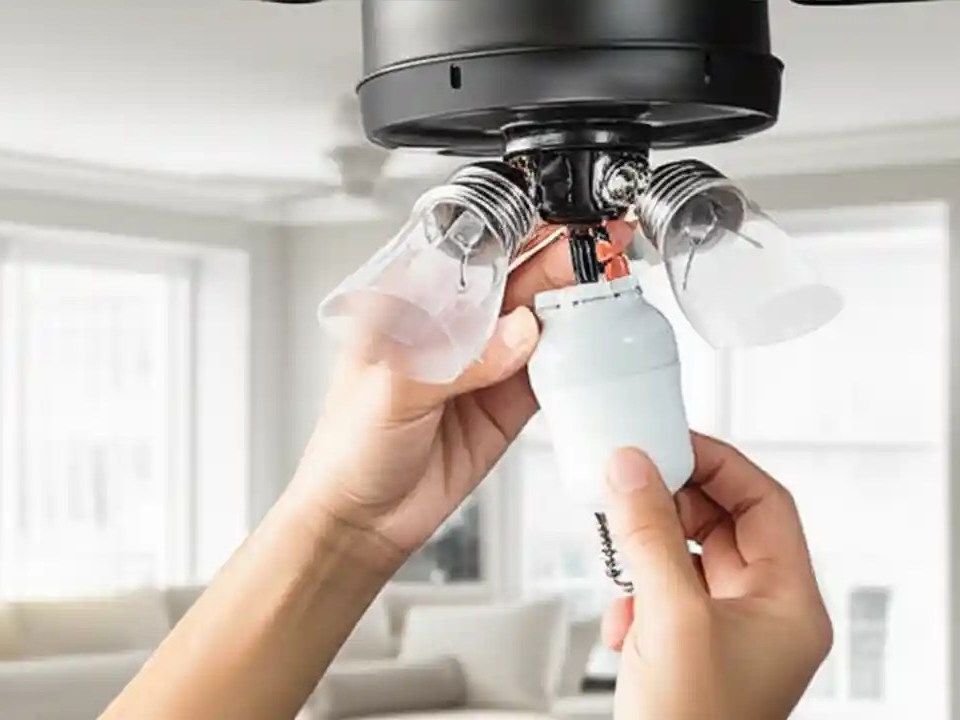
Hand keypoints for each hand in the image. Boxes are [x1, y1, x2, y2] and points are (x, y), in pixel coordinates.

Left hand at [291, 220, 634, 572]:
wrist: (363, 521)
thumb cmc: (348, 449)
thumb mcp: (391, 392)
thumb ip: (458, 360)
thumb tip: (520, 333)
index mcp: (414, 304)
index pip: (471, 254)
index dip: (515, 232)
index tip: (555, 222)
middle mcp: (454, 327)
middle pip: (517, 278)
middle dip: (562, 256)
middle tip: (603, 243)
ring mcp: (486, 363)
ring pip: (541, 318)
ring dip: (577, 299)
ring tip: (611, 281)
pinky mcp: (509, 401)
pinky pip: (553, 369)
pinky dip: (579, 354)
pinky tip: (599, 337)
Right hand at [601, 436, 833, 719]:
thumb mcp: (671, 620)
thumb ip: (650, 536)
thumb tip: (633, 469)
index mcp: (790, 604)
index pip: (766, 504)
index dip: (719, 466)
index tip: (670, 443)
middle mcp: (767, 616)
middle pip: (724, 528)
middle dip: (670, 512)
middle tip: (630, 489)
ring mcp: (730, 637)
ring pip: (688, 563)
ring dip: (646, 560)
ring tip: (620, 565)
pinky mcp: (694, 655)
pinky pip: (667, 600)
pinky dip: (638, 602)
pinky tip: (622, 626)